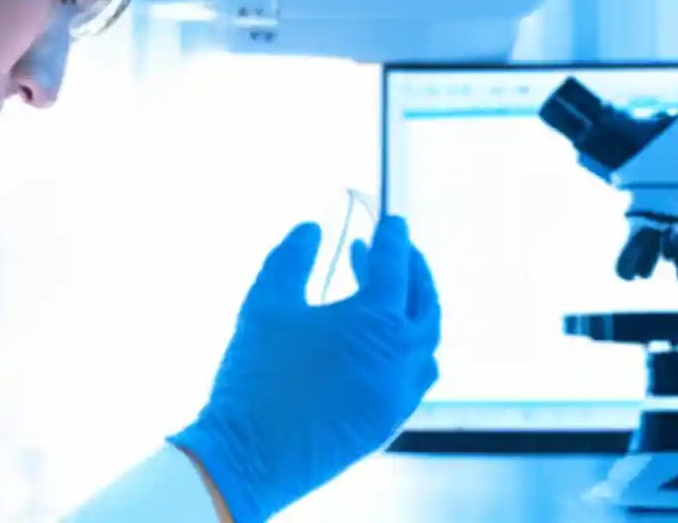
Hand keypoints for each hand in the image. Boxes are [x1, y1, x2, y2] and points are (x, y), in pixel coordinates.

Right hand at [169, 217, 440, 521]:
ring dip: (413, 312)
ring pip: (426, 345)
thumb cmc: (256, 374)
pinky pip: (414, 377)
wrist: (251, 455)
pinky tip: (375, 346)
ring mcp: (400, 395)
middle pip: (424, 304)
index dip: (393, 239)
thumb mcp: (266, 303)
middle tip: (398, 251)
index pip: (395, 267)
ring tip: (386, 295)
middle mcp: (403, 358)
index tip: (392, 221)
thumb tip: (310, 230)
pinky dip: (407, 350)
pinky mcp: (388, 422)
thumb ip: (291, 259)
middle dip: (414, 272)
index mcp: (377, 322)